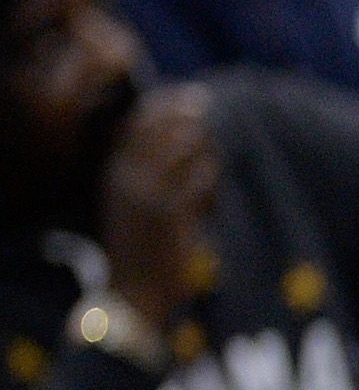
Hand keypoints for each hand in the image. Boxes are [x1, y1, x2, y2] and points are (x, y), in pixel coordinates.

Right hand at [100, 84, 219, 329]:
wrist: (134, 294)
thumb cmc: (143, 250)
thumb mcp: (139, 205)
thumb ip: (153, 174)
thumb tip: (185, 139)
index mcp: (114, 174)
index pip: (136, 123)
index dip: (162, 104)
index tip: (186, 95)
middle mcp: (125, 178)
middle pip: (158, 127)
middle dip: (184, 112)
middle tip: (207, 103)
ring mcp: (146, 194)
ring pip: (180, 148)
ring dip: (202, 145)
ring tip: (212, 153)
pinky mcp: (170, 214)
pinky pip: (196, 178)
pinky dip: (209, 174)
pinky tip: (213, 183)